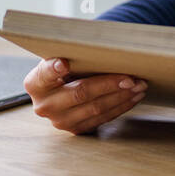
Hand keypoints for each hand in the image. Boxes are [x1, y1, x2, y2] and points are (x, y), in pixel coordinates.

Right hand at [24, 57, 146, 134]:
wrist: (63, 88)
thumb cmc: (66, 65)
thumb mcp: (62, 57)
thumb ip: (72, 53)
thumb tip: (100, 46)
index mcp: (35, 83)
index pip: (45, 74)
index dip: (53, 69)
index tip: (63, 63)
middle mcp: (44, 105)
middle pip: (80, 93)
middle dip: (109, 84)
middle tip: (131, 77)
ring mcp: (59, 121)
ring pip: (95, 109)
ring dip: (121, 97)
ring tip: (139, 86)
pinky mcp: (75, 129)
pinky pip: (102, 119)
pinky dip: (120, 107)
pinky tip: (133, 96)